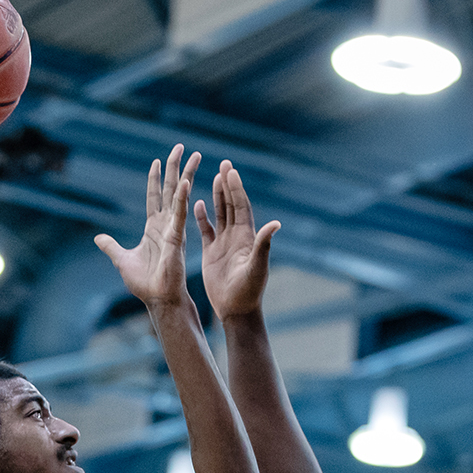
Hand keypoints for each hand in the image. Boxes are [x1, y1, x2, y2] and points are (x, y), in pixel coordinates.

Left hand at [95, 144, 200, 305]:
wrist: (157, 298)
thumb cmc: (144, 282)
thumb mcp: (121, 259)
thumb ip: (111, 246)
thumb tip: (98, 238)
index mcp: (154, 227)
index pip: (154, 196)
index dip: (155, 178)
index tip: (157, 161)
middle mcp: (166, 224)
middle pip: (171, 189)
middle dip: (176, 167)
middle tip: (183, 147)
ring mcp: (173, 229)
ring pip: (180, 195)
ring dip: (186, 174)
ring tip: (195, 155)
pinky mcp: (177, 238)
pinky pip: (180, 214)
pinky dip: (182, 198)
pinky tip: (186, 183)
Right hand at [197, 161, 279, 318]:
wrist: (236, 308)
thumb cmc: (249, 290)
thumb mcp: (257, 266)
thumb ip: (263, 244)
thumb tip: (276, 224)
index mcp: (247, 236)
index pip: (241, 206)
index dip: (236, 188)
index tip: (230, 171)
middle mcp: (236, 236)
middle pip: (231, 204)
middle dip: (228, 185)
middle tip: (224, 164)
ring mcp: (223, 243)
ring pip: (219, 213)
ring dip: (217, 196)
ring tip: (214, 177)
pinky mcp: (211, 252)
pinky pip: (205, 230)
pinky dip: (202, 217)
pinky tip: (196, 204)